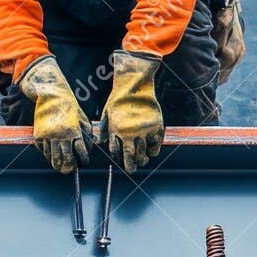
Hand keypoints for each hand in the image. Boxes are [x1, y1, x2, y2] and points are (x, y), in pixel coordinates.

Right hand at [18, 55, 92, 173]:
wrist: (51, 96)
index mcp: (73, 131)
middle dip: (68, 167)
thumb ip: (86, 135)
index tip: (82, 163)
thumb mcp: (83, 119)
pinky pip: (43, 150)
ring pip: (52, 157)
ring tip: (60, 168)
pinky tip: (51, 157)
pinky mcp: (38, 136)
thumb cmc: (70, 107)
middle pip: (65, 159)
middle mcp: (60, 136)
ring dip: (56, 164)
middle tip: (69, 171)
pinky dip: (47, 155)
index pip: (80, 153)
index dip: (82, 161)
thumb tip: (88, 150)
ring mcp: (48, 136)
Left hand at [103, 50, 163, 172]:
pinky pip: (156, 144)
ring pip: (144, 152)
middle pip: (131, 156)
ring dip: (143, 159)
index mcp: (116, 131)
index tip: (121, 162)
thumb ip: (104, 130)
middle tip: (132, 170)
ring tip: (142, 161)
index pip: (117, 152)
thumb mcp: (106, 114)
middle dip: (131, 165)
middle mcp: (130, 133)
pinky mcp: (156, 126)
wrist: (134, 87)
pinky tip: (152, 152)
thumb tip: (100, 143)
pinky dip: (154, 150)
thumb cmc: (118, 100)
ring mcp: (144, 130)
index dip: (119, 159)